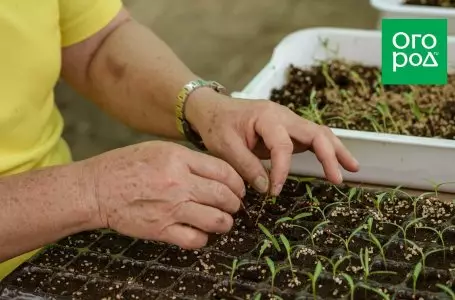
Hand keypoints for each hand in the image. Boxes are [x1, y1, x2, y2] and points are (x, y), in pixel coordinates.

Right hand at [81, 141, 244, 248]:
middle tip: (234, 205)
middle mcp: (178, 183)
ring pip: (216, 220)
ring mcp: (170, 209)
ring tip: (223, 220)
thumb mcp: (159, 149)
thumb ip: (189, 159)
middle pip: (224, 196)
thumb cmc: (125, 166)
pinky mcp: (161, 230)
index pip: (223, 171)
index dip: (238, 182)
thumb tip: (216, 172)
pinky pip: (195, 239)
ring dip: (225, 222)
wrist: (97, 189)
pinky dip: (204, 237)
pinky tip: (201, 232)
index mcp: (179, 159)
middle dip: (235, 203)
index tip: (238, 188)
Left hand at [185, 90, 359, 195]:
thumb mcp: (225, 147)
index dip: (282, 170)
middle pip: (315, 132)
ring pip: (320, 133)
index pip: (282, 145)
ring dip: (336, 151)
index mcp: (266, 117)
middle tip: (338, 179)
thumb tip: (267, 188)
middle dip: (329, 155)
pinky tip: (337, 163)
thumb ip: (246, 166)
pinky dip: (327, 150)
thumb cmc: (218, 125)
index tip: (275, 191)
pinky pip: (313, 138)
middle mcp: (283, 116)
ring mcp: (289, 121)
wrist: (214, 109)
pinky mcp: (290, 130)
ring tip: (353, 169)